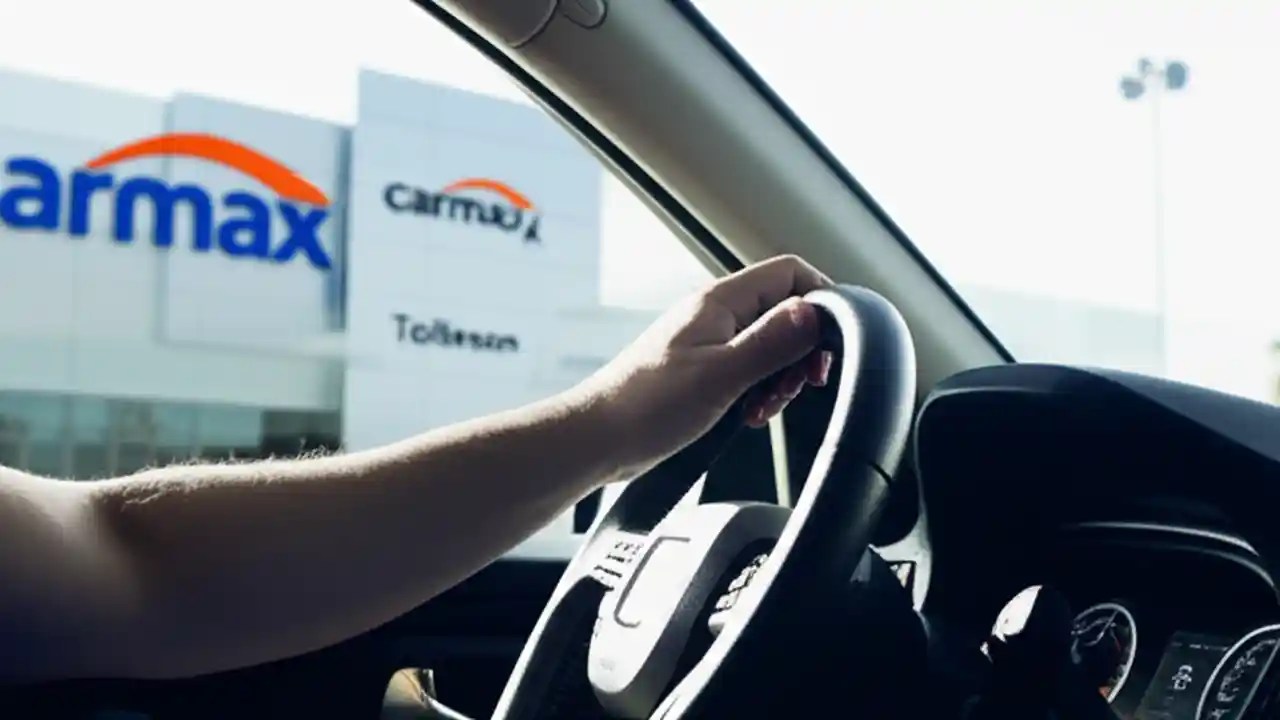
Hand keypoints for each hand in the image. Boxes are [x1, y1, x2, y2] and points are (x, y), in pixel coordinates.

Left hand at [579, 255, 833, 476]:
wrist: (599, 438)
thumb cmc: (647, 406)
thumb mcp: (721, 376)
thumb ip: (771, 342)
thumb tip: (815, 311)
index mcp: (720, 301)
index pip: (790, 273)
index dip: (820, 302)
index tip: (828, 347)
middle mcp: (716, 314)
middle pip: (786, 311)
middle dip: (802, 350)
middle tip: (797, 387)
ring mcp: (709, 341)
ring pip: (770, 344)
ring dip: (780, 377)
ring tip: (763, 407)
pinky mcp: (703, 369)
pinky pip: (749, 369)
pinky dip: (759, 391)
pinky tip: (748, 414)